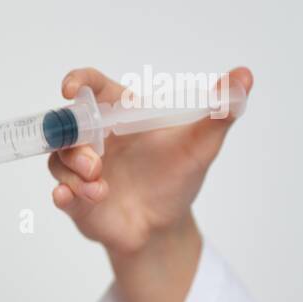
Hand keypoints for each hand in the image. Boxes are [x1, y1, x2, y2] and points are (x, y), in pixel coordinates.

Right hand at [47, 66, 253, 257]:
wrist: (163, 226)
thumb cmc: (177, 176)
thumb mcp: (201, 144)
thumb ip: (220, 111)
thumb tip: (244, 75)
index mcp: (119, 116)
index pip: (92, 88)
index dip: (78, 83)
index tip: (71, 90)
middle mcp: (94, 138)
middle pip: (66, 124)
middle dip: (71, 138)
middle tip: (96, 162)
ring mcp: (80, 168)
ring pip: (59, 159)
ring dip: (74, 172)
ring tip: (99, 188)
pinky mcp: (74, 197)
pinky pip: (58, 190)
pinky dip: (63, 193)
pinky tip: (72, 197)